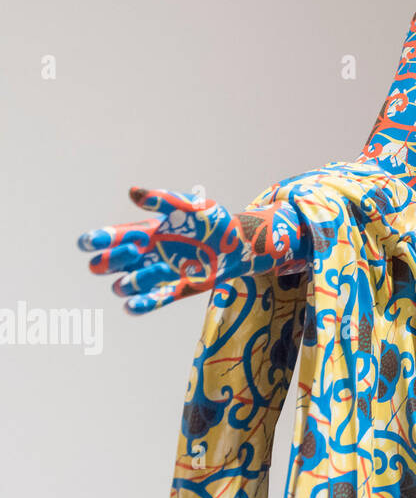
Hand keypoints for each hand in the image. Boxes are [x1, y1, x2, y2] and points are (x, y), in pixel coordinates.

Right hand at [77, 187, 299, 313]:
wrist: (240, 244)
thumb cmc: (213, 221)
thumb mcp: (192, 206)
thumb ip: (165, 200)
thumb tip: (132, 192)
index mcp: (142, 233)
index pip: (106, 239)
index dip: (94, 240)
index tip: (93, 240)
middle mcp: (143, 256)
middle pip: (103, 265)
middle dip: (109, 260)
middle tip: (135, 248)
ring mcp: (155, 276)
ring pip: (122, 287)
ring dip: (133, 280)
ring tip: (160, 266)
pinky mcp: (171, 292)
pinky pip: (145, 304)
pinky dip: (139, 306)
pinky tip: (135, 304)